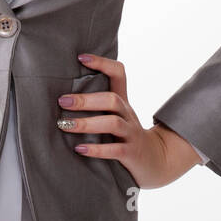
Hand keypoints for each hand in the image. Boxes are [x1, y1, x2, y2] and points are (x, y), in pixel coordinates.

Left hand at [60, 53, 201, 189]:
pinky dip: (96, 149)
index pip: (118, 74)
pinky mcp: (132, 154)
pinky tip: (79, 149)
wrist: (158, 162)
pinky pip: (115, 150)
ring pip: (112, 123)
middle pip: (111, 99)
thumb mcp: (117, 117)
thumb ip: (97, 107)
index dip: (102, 63)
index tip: (81, 58)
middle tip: (62, 101)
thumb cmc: (127, 137)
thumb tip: (62, 97)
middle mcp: (128, 114)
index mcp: (123, 102)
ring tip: (64, 125)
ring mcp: (131, 134)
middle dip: (85, 100)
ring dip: (86, 123)